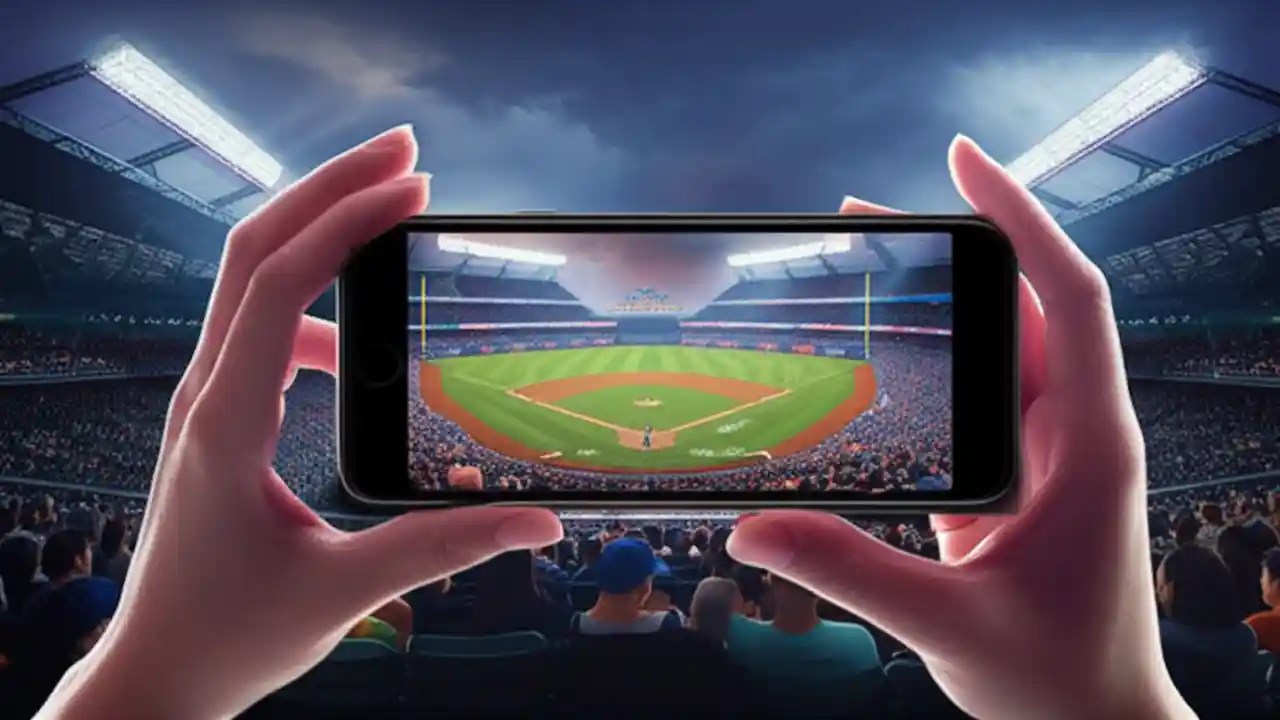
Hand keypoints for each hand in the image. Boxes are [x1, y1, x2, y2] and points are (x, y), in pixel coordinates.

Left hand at [38, 126, 562, 719]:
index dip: (346, 222)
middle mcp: (203, 396)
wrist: (156, 673)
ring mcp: (202, 401)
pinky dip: (309, 299)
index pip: (279, 285)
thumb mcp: (344, 591)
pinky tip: (350, 343)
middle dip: (329, 188)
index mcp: (227, 425)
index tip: (416, 185)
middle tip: (407, 150)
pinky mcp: (216, 416)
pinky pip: (258, 327)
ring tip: (390, 210)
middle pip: (252, 249)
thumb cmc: (231, 636)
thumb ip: (445, 547)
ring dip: (317, 230)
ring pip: (249, 278)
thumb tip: (540, 522)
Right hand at [727, 135, 1192, 719]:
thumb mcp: (947, 626)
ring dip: (947, 295)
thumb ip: (847, 571)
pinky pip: (982, 388)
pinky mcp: (1017, 475)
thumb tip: (751, 530)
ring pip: (1005, 342)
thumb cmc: (1057, 682)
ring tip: (870, 258)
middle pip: (1028, 303)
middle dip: (958, 243)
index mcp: (1090, 446)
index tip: (961, 162)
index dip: (1021, 220)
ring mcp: (1048, 452)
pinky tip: (885, 343)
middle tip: (870, 214)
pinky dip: (937, 352)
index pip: (1071, 298)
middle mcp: (1076, 432)